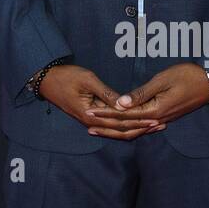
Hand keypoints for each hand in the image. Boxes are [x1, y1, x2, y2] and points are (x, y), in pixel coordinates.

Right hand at [39, 64, 164, 138]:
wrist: (47, 80)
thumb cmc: (66, 77)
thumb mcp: (88, 81)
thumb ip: (106, 93)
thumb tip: (123, 103)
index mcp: (92, 115)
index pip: (120, 122)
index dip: (139, 121)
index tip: (155, 120)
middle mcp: (92, 122)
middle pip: (121, 130)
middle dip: (141, 128)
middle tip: (160, 126)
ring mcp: (91, 121)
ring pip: (117, 130)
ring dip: (135, 128)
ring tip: (153, 126)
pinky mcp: (91, 116)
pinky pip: (111, 125)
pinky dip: (125, 125)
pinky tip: (136, 123)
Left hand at [85, 63, 208, 133]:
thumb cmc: (188, 76)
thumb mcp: (163, 80)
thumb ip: (142, 93)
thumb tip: (121, 104)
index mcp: (155, 110)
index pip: (124, 115)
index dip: (105, 114)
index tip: (89, 112)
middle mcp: (158, 119)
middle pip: (127, 127)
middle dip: (106, 126)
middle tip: (88, 124)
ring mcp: (163, 119)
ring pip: (135, 129)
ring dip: (116, 130)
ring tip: (100, 129)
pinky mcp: (167, 117)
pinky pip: (144, 127)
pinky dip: (130, 129)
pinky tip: (123, 128)